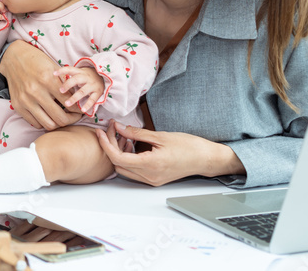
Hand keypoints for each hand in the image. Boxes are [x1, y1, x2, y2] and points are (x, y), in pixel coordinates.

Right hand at [0, 40, 82, 130]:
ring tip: (62, 117)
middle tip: (74, 116)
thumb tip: (78, 102)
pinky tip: (48, 115)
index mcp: (47, 80)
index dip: (78, 110)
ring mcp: (25, 100)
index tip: (80, 110)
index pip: (69, 103)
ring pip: (48, 124)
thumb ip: (66, 85)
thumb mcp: (55, 68)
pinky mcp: (17, 106)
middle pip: (60, 118)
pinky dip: (44, 122)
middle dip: (72, 119)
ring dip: (58, 124)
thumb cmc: (38, 61)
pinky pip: (35, 123)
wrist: (14, 58)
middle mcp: (36, 92)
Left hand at [54, 65, 105, 114]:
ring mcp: (92, 85)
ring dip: (74, 98)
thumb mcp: (79, 73)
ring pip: (82, 91)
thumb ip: (69, 76)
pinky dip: (87, 105)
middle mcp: (86, 78)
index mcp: (80, 72)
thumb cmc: (86, 76)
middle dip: (68, 85)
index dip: (62, 71)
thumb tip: (53, 81)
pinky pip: (92, 99)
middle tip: (60, 91)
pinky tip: (82, 110)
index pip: (70, 69)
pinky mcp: (98, 92)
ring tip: (66, 104)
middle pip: (76, 80)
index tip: (53, 74)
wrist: (104, 77)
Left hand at [95, 121, 244, 185]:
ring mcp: (151, 180)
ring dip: (119, 153)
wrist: (205, 159)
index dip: (106, 144)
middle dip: (111, 147)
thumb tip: (118, 127)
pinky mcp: (154, 179)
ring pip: (124, 169)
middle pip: (118, 164)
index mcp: (150, 165)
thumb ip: (136, 133)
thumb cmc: (188, 146)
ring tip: (122, 136)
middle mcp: (148, 177)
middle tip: (112, 130)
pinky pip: (133, 171)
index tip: (101, 132)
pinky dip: (128, 158)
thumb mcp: (160, 136)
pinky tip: (131, 145)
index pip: (117, 158)